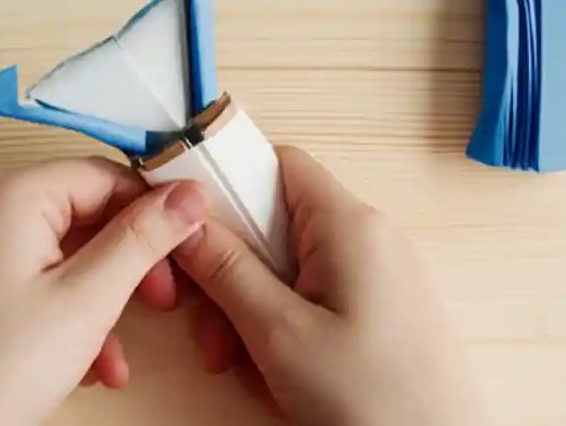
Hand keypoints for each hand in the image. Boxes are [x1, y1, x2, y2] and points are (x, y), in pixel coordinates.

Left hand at [0, 158, 207, 425]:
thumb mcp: (89, 299)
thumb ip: (142, 239)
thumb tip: (187, 195)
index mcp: (8, 194)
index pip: (105, 175)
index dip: (153, 209)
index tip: (189, 240)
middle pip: (85, 213)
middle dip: (128, 264)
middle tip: (161, 301)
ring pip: (65, 254)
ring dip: (103, 300)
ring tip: (116, 356)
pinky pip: (37, 279)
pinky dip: (69, 313)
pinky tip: (88, 364)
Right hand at [175, 147, 489, 425]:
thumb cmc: (375, 401)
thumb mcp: (279, 334)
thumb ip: (226, 269)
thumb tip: (185, 221)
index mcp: (349, 224)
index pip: (275, 162)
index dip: (224, 183)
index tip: (186, 226)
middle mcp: (368, 239)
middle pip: (273, 225)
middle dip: (231, 274)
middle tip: (213, 332)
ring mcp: (377, 278)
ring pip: (286, 271)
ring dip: (251, 314)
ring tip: (248, 370)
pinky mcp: (380, 314)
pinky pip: (312, 303)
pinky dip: (284, 333)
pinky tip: (280, 381)